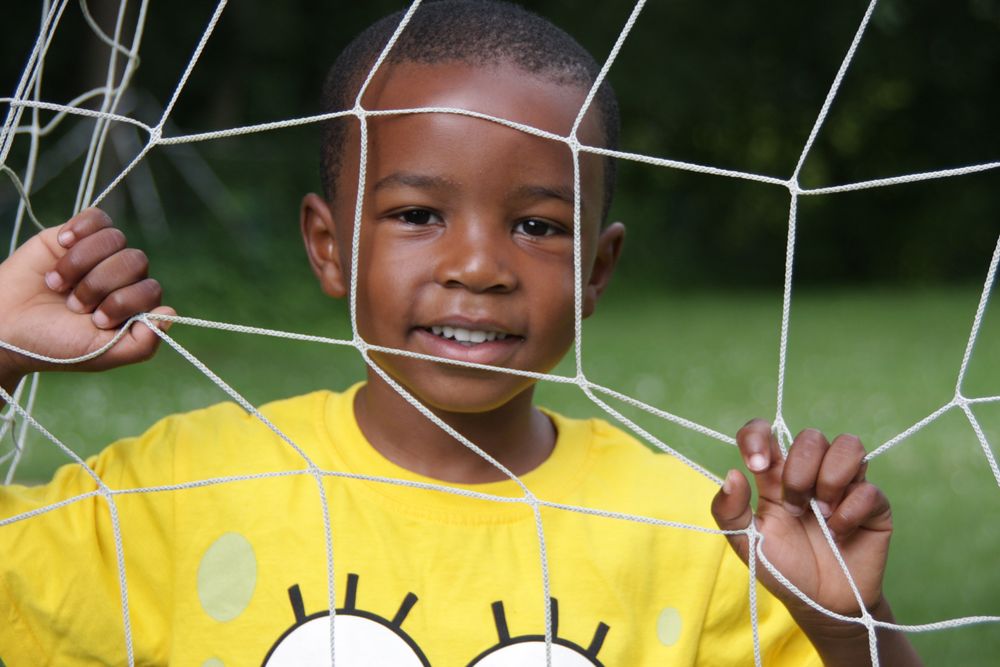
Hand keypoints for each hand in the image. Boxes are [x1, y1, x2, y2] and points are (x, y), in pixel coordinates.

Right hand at [0, 208, 173, 386]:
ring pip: (115, 239)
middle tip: (72, 305)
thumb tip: (171, 313)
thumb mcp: (101, 354)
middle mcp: (122, 280)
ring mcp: (101, 256)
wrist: (4, 325)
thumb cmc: (52, 344)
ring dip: (82, 263)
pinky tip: (63, 244)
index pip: (151, 289)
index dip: (123, 301)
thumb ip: (142, 344)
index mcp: (134, 307)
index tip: (95, 320)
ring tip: (57, 284)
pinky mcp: (77, 236)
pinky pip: (98, 217)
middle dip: (100, 284)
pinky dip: (81, 229)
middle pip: (135, 261)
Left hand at [711, 419, 891, 627]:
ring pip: (848, 445)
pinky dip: (850, 510)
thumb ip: (729, 510)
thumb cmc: (782, 568)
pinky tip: (839, 532)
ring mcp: (844, 485)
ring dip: (829, 479)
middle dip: (798, 471)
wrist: (821, 604)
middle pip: (811, 436)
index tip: (757, 465)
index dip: (758, 436)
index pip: (765, 432)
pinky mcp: (873, 504)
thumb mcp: (746, 542)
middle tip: (793, 508)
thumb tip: (733, 473)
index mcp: (775, 474)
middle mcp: (810, 472)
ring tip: (820, 513)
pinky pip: (869, 488)